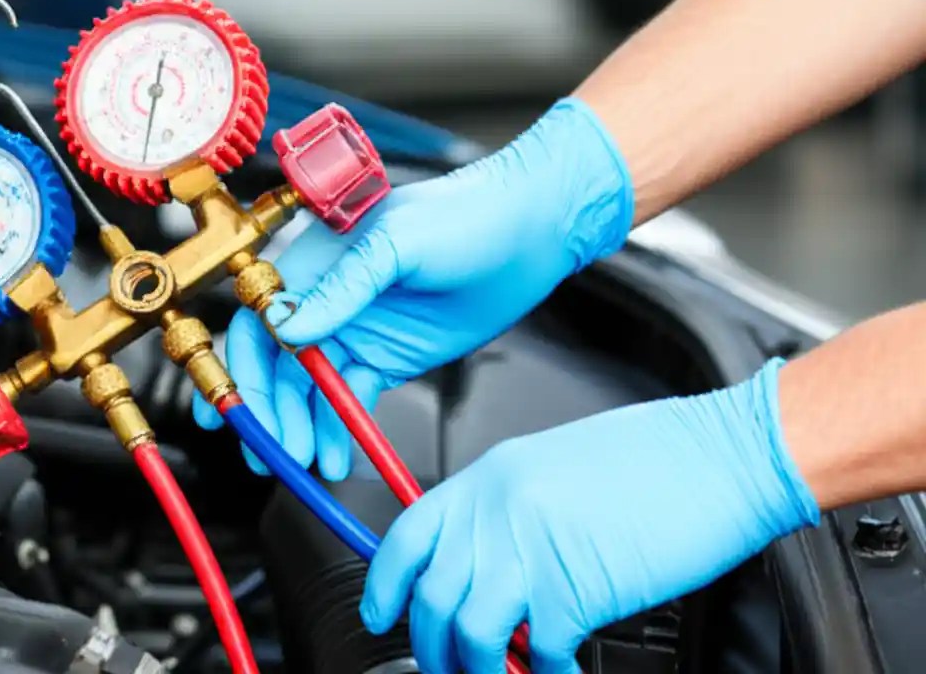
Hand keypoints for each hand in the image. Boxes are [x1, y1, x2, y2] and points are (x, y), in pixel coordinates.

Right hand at [193, 98, 634, 478]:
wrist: (529, 230)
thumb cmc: (465, 216)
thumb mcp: (397, 243)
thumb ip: (343, 288)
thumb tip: (289, 329)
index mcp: (312, 263)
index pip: (258, 322)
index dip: (238, 368)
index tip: (231, 412)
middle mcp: (325, 300)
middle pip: (276, 366)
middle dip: (270, 413)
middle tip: (276, 455)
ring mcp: (354, 331)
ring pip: (310, 391)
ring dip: (303, 428)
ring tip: (309, 465)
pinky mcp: (385, 358)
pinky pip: (350, 399)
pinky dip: (339, 429)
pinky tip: (337, 455)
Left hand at [360, 359, 819, 673]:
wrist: (724, 456)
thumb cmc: (658, 459)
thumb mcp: (556, 468)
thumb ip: (510, 512)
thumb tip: (486, 565)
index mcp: (490, 476)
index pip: (407, 536)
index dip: (385, 586)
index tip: (383, 615)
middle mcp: (498, 510)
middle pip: (432, 597)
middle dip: (434, 647)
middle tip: (451, 665)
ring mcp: (530, 550)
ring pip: (469, 633)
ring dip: (480, 669)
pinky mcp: (573, 590)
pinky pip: (538, 654)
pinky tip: (565, 670)